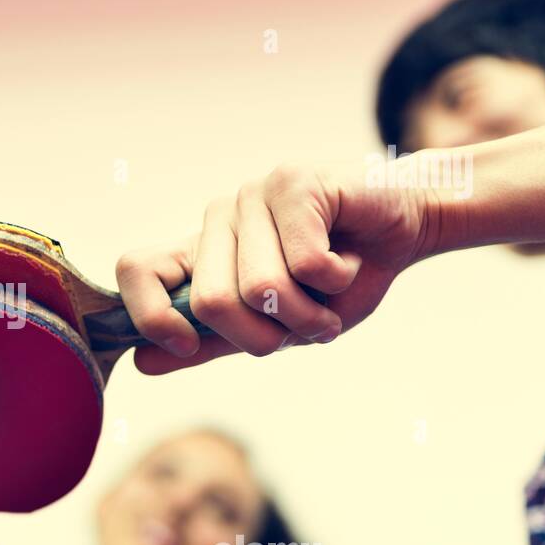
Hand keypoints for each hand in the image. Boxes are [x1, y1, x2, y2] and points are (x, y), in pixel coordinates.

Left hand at [116, 161, 437, 372]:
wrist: (407, 231)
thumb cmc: (339, 279)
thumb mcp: (272, 325)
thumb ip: (209, 342)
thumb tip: (141, 362)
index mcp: (203, 252)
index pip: (137, 270)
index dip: (150, 315)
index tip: (186, 343)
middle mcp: (218, 220)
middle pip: (207, 301)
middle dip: (261, 336)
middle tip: (302, 327)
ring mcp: (252, 197)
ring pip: (260, 288)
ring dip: (309, 312)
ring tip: (331, 291)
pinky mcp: (292, 182)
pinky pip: (304, 264)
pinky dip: (337, 281)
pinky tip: (348, 259)